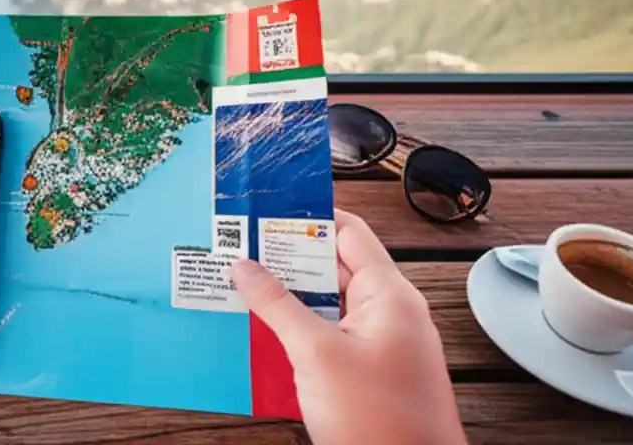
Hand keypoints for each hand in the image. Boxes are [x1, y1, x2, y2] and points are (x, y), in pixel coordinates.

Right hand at [231, 210, 465, 444]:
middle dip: (288, 259)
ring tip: (243, 289)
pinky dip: (298, 332)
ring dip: (289, 299)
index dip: (309, 217)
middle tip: (242, 249)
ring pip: (328, 306)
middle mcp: (389, 313)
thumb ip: (278, 305)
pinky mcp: (368, 374)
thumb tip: (245, 266)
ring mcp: (380, 345)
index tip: (268, 210)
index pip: (349, 233)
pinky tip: (263, 335)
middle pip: (334, 269)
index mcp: (389, 295)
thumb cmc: (381, 423)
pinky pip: (329, 338)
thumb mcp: (316, 355)